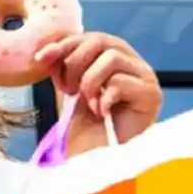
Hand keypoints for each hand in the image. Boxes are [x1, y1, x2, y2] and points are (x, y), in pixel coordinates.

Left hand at [33, 32, 161, 147]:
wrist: (98, 156)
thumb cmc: (87, 124)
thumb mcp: (70, 86)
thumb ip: (63, 64)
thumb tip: (45, 51)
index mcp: (116, 56)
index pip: (90, 37)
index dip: (64, 44)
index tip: (41, 58)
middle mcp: (134, 63)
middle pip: (101, 41)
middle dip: (75, 65)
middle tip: (70, 90)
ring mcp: (146, 78)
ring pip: (112, 59)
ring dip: (90, 82)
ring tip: (88, 103)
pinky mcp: (151, 95)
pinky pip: (120, 83)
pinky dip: (103, 99)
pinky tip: (101, 113)